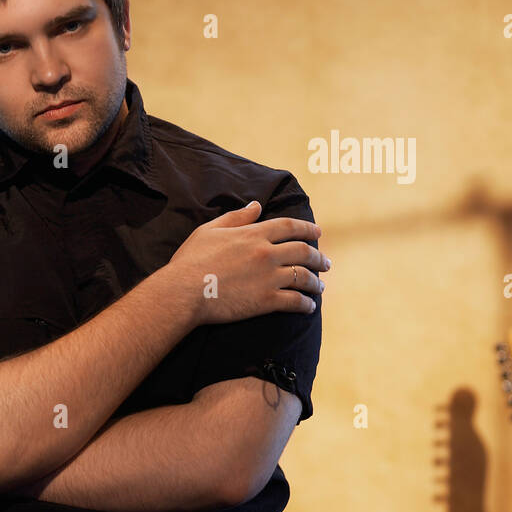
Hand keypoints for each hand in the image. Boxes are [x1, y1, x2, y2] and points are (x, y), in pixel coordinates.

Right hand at [166, 200, 330, 326]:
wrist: (184, 291)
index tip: (318, 233)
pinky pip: (295, 301)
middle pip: (304, 251)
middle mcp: (266, 253)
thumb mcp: (210, 230)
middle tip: (327, 263)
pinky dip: (306, 304)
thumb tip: (256, 205)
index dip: (307, 228)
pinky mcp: (266, 300)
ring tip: (320, 286)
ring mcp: (268, 277)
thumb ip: (237, 217)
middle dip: (320, 257)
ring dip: (316, 282)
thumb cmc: (191, 260)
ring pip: (304, 277)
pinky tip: (309, 307)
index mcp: (254, 234)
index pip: (289, 226)